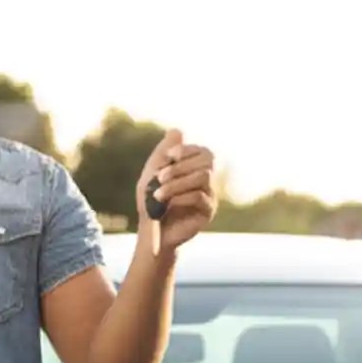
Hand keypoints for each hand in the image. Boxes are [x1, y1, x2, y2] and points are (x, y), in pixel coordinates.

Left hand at [135, 129, 216, 253]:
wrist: (151, 232)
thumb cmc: (151, 202)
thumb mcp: (152, 174)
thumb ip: (164, 152)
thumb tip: (177, 130)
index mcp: (196, 170)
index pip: (203, 151)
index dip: (187, 149)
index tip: (169, 155)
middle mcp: (206, 181)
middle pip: (207, 161)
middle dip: (180, 166)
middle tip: (159, 178)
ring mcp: (210, 196)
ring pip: (204, 177)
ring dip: (177, 182)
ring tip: (158, 194)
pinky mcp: (207, 212)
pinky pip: (199, 197)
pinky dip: (180, 196)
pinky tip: (166, 204)